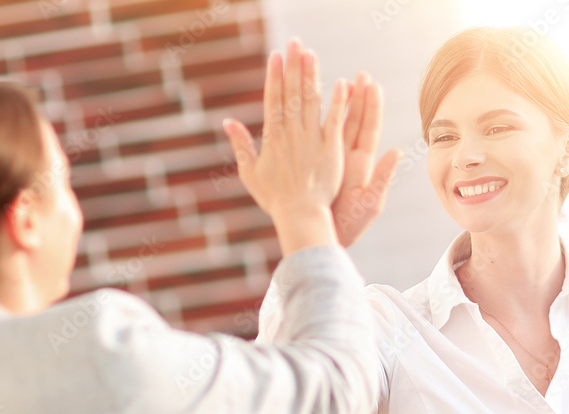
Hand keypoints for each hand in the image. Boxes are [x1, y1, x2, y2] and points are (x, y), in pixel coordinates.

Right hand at [222, 38, 347, 255]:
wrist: (300, 216)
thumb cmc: (275, 198)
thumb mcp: (250, 172)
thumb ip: (241, 144)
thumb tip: (227, 121)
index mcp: (272, 138)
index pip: (273, 100)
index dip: (274, 76)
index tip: (276, 56)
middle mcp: (292, 134)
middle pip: (292, 94)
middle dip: (293, 66)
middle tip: (294, 42)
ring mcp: (312, 140)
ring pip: (312, 102)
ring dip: (312, 76)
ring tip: (312, 54)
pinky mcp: (330, 149)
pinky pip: (335, 122)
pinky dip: (338, 103)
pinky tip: (341, 83)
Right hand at [330, 71, 401, 246]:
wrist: (326, 239)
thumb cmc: (349, 226)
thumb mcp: (370, 203)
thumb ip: (383, 177)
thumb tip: (397, 151)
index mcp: (363, 165)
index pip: (369, 130)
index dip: (371, 108)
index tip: (373, 85)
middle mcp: (349, 159)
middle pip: (354, 122)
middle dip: (358, 98)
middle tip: (361, 74)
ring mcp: (332, 161)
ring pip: (336, 127)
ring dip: (340, 105)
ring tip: (343, 80)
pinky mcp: (317, 165)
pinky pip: (318, 139)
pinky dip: (320, 121)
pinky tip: (318, 103)